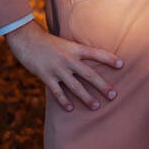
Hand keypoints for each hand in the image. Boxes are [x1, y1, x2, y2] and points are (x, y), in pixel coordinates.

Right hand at [3, 21, 122, 111]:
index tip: (122, 64)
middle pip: (89, 74)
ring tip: (96, 106)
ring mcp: (57, 69)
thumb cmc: (48, 42)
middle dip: (102, 85)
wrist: (27, 39)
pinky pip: (57, 91)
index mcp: (74, 48)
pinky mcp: (46, 76)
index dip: (109, 58)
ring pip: (75, 86)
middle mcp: (68, 59)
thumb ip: (76, 53)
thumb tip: (90, 62)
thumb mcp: (65, 43)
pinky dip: (64, 101)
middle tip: (114, 95)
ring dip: (87, 97)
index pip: (96, 53)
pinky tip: (70, 109)